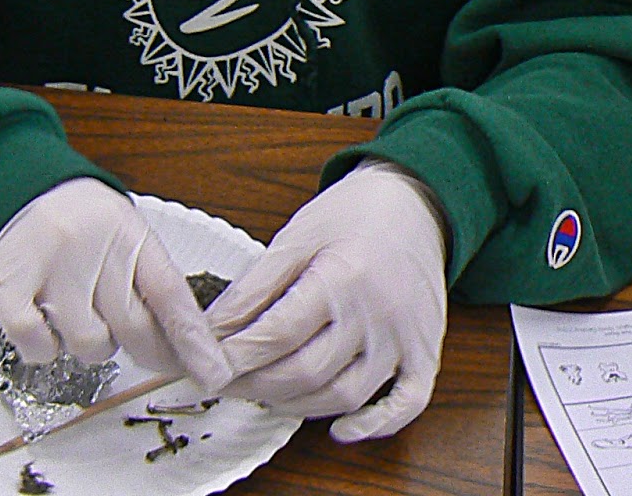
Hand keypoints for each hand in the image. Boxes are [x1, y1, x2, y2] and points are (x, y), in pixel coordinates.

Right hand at [0, 178, 232, 390]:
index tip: (213, 373)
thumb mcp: (126, 235)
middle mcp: (90, 246)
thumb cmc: (80, 221)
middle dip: (143, 347)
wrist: (17, 187)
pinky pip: (38, 346)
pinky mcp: (6, 287)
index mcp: (128, 232)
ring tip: (78, 310)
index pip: (171, 294)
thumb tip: (189, 345)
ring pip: (89, 345)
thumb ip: (152, 283)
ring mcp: (48, 266)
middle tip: (134, 339)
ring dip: (90, 342)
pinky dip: (44, 347)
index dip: (194, 340)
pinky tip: (45, 320)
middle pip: (134, 327)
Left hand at [207, 159, 447, 441]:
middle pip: (307, 371)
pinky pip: (406, 406)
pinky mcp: (427, 353)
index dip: (236, 355)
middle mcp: (377, 313)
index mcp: (343, 276)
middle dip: (255, 384)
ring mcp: (405, 338)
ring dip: (296, 404)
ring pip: (345, 394)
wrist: (413, 202)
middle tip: (224, 383)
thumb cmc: (350, 215)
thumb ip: (255, 285)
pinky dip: (373, 426)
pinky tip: (339, 429)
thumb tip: (212, 328)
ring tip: (262, 393)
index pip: (278, 334)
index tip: (204, 365)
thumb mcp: (295, 235)